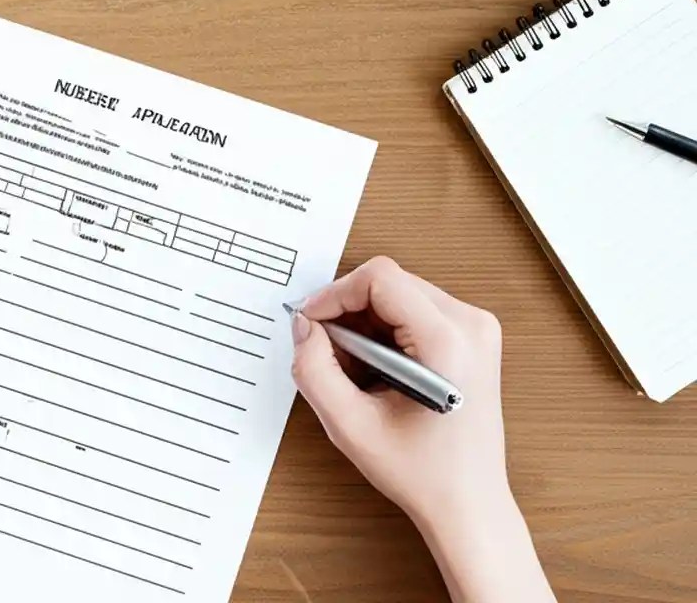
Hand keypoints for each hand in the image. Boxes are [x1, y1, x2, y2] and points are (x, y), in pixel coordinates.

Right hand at [291, 257, 554, 602]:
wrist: (468, 502)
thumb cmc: (422, 472)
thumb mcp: (350, 425)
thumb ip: (314, 369)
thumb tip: (304, 326)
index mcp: (448, 341)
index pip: (380, 278)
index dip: (334, 294)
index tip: (310, 323)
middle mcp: (471, 325)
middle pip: (389, 282)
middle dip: (347, 311)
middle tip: (328, 353)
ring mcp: (477, 328)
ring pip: (399, 293)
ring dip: (364, 322)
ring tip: (355, 369)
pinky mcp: (473, 336)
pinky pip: (415, 309)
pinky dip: (384, 330)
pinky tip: (377, 369)